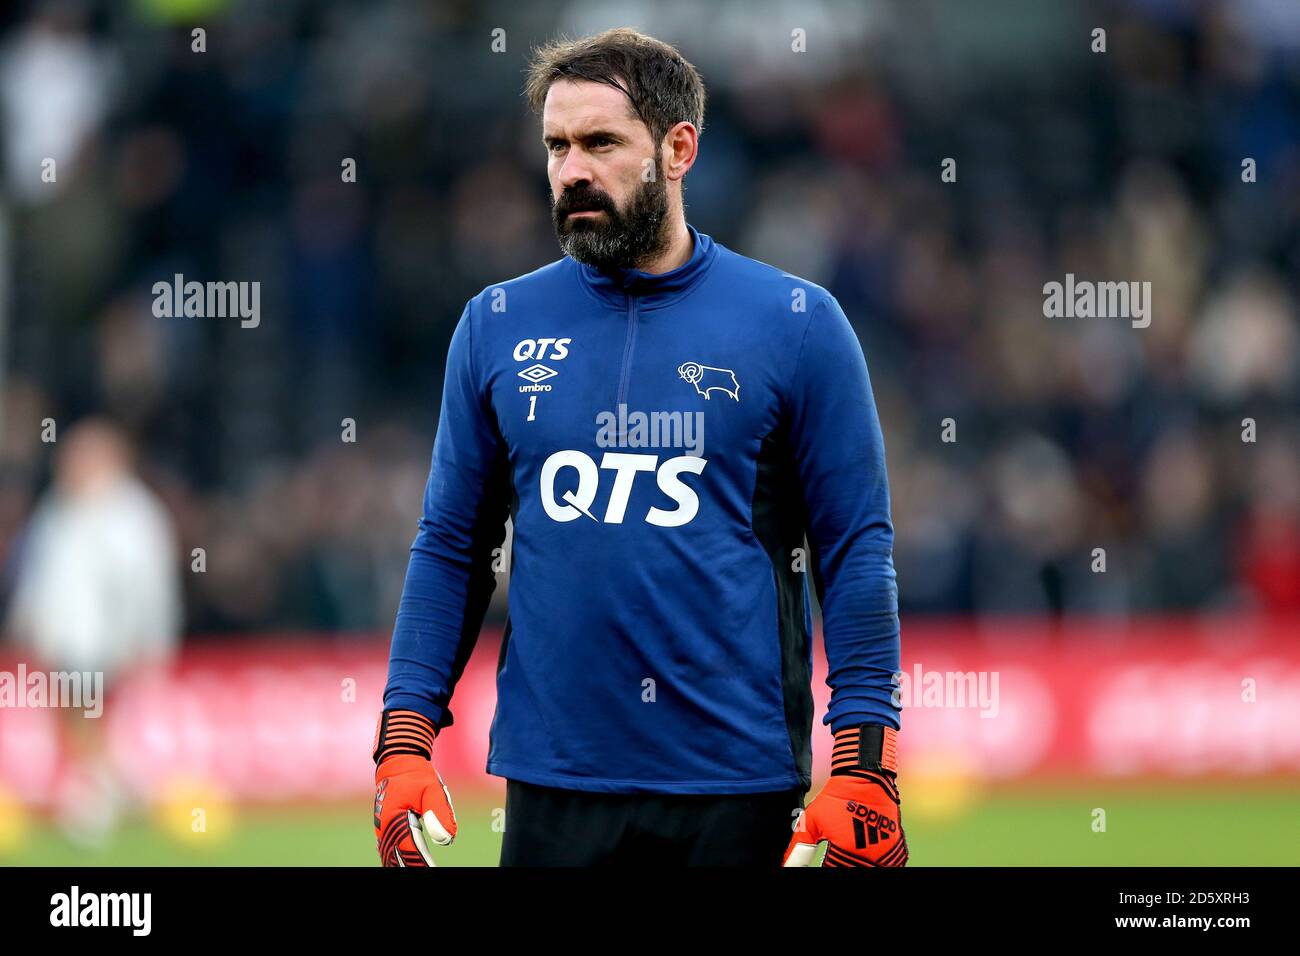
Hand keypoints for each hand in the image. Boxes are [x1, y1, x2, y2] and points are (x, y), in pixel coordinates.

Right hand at [372, 709, 456, 866]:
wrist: (399, 762)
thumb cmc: (416, 775)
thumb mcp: (432, 789)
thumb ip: (439, 813)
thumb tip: (446, 840)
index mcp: (395, 817)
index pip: (408, 847)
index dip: (420, 862)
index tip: (431, 870)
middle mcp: (385, 826)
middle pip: (397, 856)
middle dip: (410, 865)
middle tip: (428, 871)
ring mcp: (384, 828)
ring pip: (390, 855)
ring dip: (402, 863)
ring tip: (419, 868)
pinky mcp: (386, 828)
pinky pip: (390, 849)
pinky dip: (397, 859)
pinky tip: (405, 864)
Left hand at [784, 723, 906, 866]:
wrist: (865, 777)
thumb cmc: (836, 797)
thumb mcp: (812, 819)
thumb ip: (798, 845)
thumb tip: (785, 864)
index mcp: (845, 850)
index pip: (832, 870)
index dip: (826, 866)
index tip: (824, 860)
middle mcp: (868, 855)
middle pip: (851, 869)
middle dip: (842, 864)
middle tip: (835, 855)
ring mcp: (885, 853)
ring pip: (870, 870)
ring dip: (858, 864)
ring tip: (850, 852)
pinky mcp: (896, 848)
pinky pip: (888, 865)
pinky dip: (876, 863)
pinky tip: (866, 856)